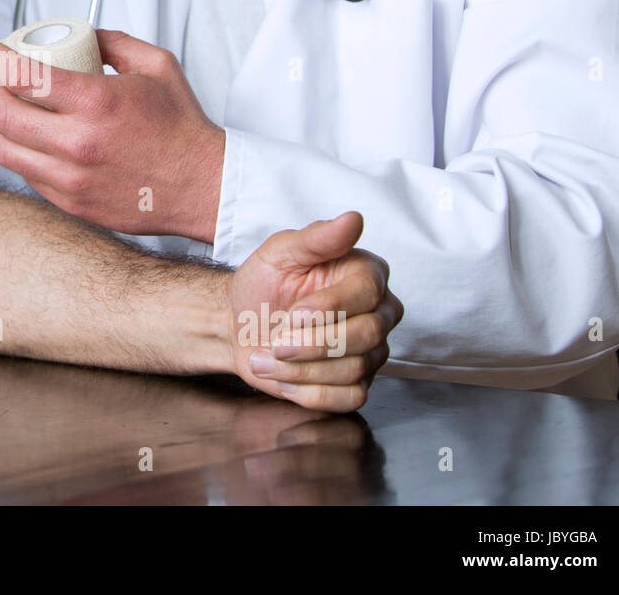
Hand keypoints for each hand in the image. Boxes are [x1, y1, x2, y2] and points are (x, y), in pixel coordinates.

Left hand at [0, 29, 224, 242]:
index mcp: (97, 103)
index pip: (23, 78)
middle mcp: (78, 144)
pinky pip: (28, 176)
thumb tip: (82, 37)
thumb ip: (114, 42)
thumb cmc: (183, 130)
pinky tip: (33, 140)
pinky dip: (23, 154)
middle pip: (3, 115)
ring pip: (7, 150)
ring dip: (1, 125)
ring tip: (11, 110)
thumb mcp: (157, 65)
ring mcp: (71, 179)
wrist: (203, 186)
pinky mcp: (72, 203)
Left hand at [226, 211, 401, 411]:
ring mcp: (371, 351)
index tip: (291, 314)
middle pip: (367, 335)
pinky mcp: (358, 383)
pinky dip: (308, 392)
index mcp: (366, 274)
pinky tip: (283, 376)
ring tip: (268, 357)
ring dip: (301, 369)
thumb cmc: (263, 285)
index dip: (328, 308)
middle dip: (313, 343)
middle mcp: (379, 313)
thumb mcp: (280, 253)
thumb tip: (352, 219)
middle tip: (276, 341)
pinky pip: (349, 397)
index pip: (367, 292)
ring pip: (354, 369)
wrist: (239, 325)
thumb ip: (316, 238)